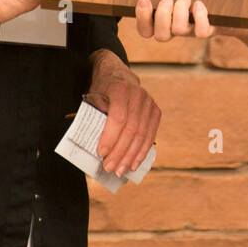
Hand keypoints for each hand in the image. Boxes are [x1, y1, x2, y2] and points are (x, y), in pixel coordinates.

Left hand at [84, 51, 160, 175]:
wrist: (118, 75)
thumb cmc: (102, 91)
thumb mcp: (93, 99)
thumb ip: (95, 119)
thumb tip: (92, 150)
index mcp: (120, 89)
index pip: (118, 118)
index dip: (110, 138)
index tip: (101, 154)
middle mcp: (138, 95)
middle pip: (131, 129)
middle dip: (120, 152)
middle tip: (109, 168)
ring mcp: (149, 103)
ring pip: (142, 135)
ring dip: (131, 156)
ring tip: (120, 171)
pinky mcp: (155, 111)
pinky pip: (150, 135)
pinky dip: (142, 152)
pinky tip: (134, 164)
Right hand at [135, 0, 214, 40]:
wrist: (221, 8)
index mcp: (161, 21)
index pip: (146, 30)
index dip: (142, 18)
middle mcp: (175, 29)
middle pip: (161, 36)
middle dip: (162, 15)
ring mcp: (191, 31)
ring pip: (179, 31)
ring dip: (180, 11)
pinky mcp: (207, 29)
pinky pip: (202, 32)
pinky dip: (199, 17)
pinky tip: (199, 4)